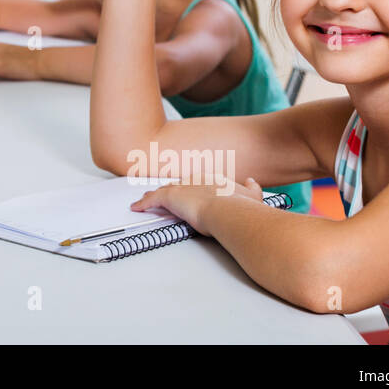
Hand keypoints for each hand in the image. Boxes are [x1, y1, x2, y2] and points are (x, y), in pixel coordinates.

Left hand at [128, 177, 263, 234]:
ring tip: (146, 199)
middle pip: (177, 185)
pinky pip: (151, 200)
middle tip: (164, 195)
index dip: (189, 188)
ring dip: (153, 196)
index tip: (188, 192)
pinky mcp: (169, 197)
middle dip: (170, 190)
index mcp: (212, 179)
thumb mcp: (252, 197)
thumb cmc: (240, 208)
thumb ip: (252, 189)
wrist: (230, 210)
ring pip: (162, 191)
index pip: (196, 183)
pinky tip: (136, 207)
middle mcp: (194, 179)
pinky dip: (143, 204)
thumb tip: (252, 181)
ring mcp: (180, 187)